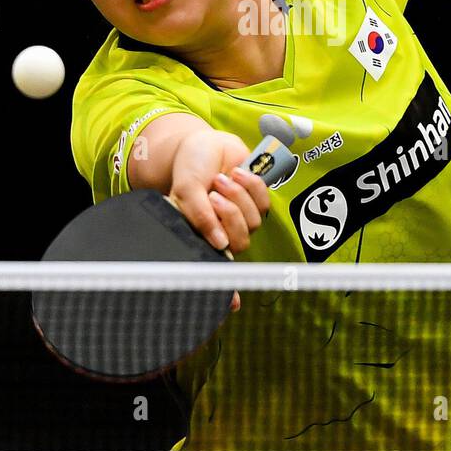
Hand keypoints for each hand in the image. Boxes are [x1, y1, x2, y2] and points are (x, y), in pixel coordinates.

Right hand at [168, 129, 273, 310]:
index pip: (216, 270)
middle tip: (213, 194)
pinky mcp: (257, 200)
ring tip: (220, 178)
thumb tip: (218, 243)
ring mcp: (241, 217)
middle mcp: (222, 233)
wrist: (204, 143)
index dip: (224, 293)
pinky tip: (236, 172)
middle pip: (240, 241)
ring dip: (238, 196)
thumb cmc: (190, 169)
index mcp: (202, 236)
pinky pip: (264, 202)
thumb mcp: (185, 190)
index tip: (231, 306)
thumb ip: (198, 215)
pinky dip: (251, 185)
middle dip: (230, 215)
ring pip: (253, 221)